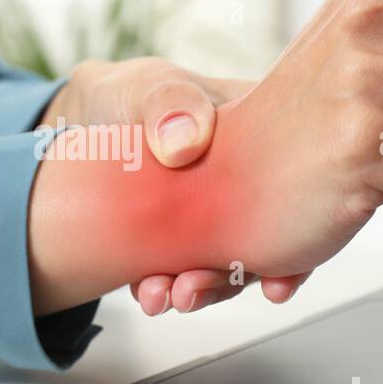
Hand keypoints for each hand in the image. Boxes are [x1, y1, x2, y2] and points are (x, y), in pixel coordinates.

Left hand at [42, 58, 304, 313]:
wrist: (84, 120)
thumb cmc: (131, 94)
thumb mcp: (150, 86)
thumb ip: (171, 103)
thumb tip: (185, 144)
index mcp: (263, 138)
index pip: (298, 194)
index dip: (298, 248)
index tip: (275, 283)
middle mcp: (247, 184)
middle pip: (262, 243)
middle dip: (231, 279)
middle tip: (191, 290)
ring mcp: (216, 217)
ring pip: (222, 262)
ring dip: (196, 290)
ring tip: (160, 297)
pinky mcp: (181, 239)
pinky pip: (182, 270)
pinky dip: (165, 288)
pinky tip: (147, 294)